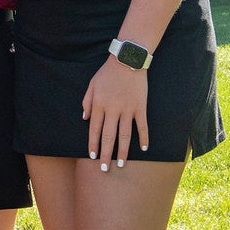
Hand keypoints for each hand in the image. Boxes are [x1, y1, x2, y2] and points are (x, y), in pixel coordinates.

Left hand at [82, 55, 149, 170]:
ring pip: (124, 134)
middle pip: (109, 136)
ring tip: (120, 164)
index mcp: (99, 104)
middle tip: (105, 169)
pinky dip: (143, 138)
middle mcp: (112, 109)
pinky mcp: (140, 107)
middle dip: (106, 154)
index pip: (94, 129)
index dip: (93, 144)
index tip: (93, 157)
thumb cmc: (107, 73)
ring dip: (122, 151)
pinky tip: (143, 149)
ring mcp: (128, 109)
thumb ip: (87, 102)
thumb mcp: (92, 84)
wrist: (127, 60)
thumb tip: (85, 119)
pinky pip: (142, 126)